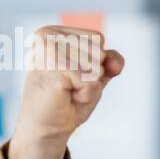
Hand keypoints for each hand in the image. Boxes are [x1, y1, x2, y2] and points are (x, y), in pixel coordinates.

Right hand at [10, 26, 124, 158]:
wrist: (48, 126)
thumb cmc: (67, 99)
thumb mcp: (96, 74)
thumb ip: (111, 60)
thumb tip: (112, 63)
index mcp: (54, 31)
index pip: (98, 39)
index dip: (95, 62)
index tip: (73, 74)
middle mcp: (47, 35)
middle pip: (99, 50)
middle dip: (93, 74)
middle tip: (70, 85)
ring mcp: (49, 50)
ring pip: (96, 65)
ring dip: (89, 84)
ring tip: (67, 90)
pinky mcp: (54, 68)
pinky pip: (91, 80)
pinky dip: (85, 93)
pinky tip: (65, 96)